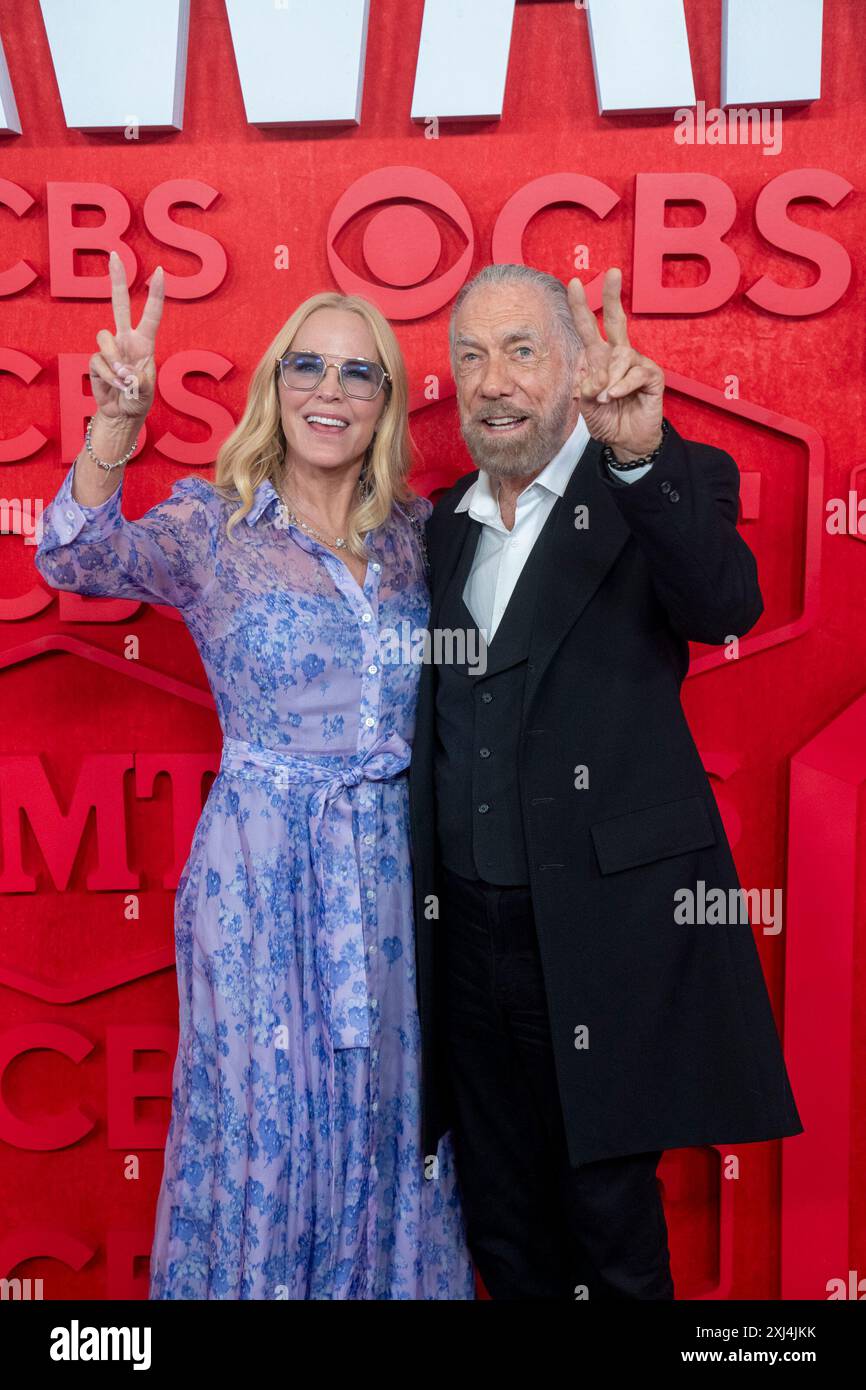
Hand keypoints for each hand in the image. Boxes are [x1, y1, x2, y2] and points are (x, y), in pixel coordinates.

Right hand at [88, 250, 164, 422]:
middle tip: (114, 255)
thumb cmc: (139, 401)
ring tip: (125, 382)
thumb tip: (124, 369)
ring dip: (115, 362)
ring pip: (104, 338)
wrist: (121, 415)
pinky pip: (98, 362)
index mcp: (144, 342)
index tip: (159, 271)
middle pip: (119, 304)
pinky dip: (109, 378)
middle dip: (117, 280)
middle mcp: (126, 339)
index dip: (156, 294)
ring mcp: (109, 349)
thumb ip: (140, 379)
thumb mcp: (148, 391)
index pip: (151, 314)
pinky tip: (116, 387)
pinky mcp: (96, 360)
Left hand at [567, 268, 664, 459]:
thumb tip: (593, 377)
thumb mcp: (587, 404)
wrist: (627, 441)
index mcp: (599, 358)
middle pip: (616, 320)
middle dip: (612, 296)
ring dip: (610, 379)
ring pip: (621, 357)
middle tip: (613, 272)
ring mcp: (637, 364)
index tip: (574, 283)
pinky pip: (635, 373)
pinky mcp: (652, 376)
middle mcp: (618, 355)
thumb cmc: (607, 419)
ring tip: (605, 399)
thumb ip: (587, 387)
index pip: (589, 328)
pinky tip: (615, 396)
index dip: (581, 306)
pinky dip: (622, 386)